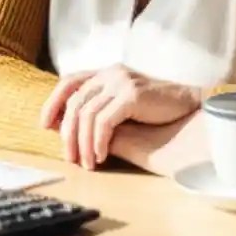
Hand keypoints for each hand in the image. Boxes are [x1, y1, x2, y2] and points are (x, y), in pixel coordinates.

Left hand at [40, 65, 200, 169]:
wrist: (190, 104)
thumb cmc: (156, 109)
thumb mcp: (122, 104)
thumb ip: (98, 109)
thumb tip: (64, 128)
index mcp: (104, 72)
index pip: (68, 82)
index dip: (53, 102)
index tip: (45, 125)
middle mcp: (110, 73)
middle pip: (75, 102)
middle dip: (67, 133)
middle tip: (69, 157)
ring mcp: (120, 81)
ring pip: (87, 114)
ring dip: (83, 143)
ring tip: (88, 163)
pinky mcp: (132, 94)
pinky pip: (104, 121)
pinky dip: (98, 141)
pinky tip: (101, 155)